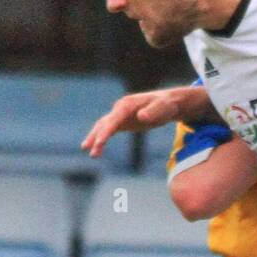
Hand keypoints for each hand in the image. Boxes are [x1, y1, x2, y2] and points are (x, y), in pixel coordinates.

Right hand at [81, 86, 216, 156]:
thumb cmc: (167, 105)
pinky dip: (101, 139)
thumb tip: (141, 116)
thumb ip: (153, 112)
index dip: (106, 131)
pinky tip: (96, 149)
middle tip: (92, 152)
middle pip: (105, 123)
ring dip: (95, 138)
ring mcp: (120, 115)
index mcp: (128, 104)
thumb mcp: (163, 108)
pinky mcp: (122, 122)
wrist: (169, 104)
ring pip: (103, 127)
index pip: (114, 119)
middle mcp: (121, 108)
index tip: (100, 142)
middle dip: (97, 137)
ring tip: (88, 152)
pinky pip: (108, 130)